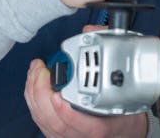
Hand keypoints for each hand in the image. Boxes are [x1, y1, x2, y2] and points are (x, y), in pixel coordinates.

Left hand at [25, 26, 148, 137]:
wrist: (122, 128)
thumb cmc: (124, 109)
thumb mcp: (127, 86)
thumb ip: (110, 56)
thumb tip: (90, 33)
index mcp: (104, 126)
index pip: (87, 126)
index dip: (68, 113)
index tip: (58, 96)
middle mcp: (84, 134)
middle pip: (56, 122)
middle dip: (42, 93)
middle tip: (41, 70)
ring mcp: (69, 136)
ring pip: (45, 121)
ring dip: (34, 94)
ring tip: (35, 72)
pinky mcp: (57, 134)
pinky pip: (40, 120)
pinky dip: (32, 101)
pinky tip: (32, 85)